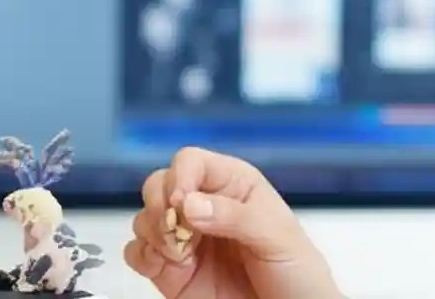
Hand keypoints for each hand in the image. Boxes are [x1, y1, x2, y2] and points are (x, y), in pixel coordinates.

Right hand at [124, 147, 343, 298]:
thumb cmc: (297, 272)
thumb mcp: (279, 237)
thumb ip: (237, 217)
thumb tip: (189, 204)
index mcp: (234, 184)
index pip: (191, 161)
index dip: (180, 177)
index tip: (181, 204)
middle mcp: (205, 205)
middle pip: (158, 184)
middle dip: (159, 205)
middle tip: (178, 233)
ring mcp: (186, 238)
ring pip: (144, 216)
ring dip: (153, 232)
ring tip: (179, 255)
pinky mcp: (170, 270)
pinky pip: (137, 252)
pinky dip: (142, 256)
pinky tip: (166, 267)